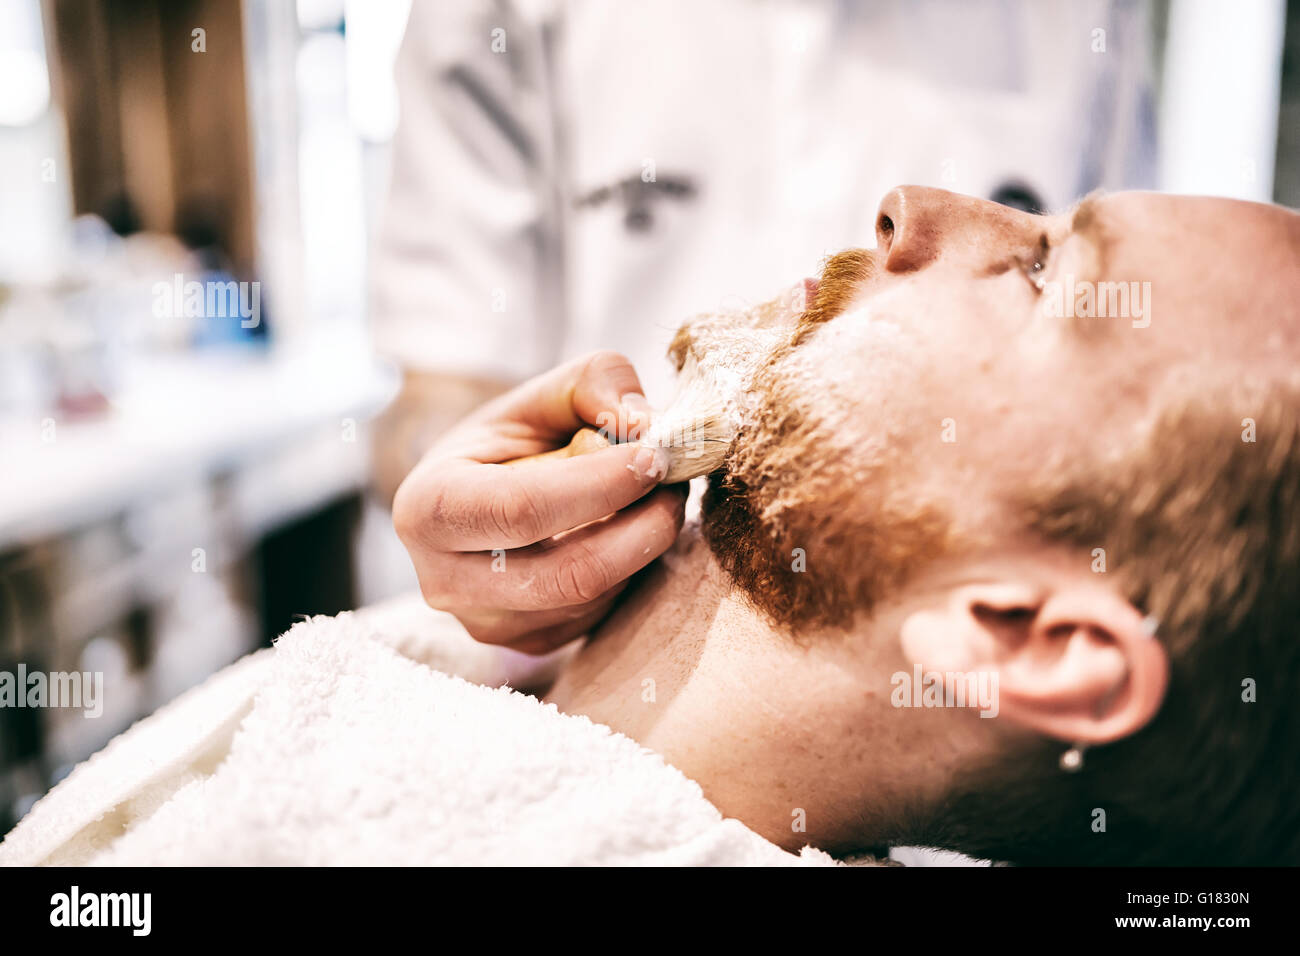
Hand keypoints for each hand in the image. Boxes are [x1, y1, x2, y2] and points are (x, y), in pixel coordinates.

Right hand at [392, 351, 687, 654]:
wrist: (490, 498)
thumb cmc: (517, 440)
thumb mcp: (546, 392)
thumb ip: (597, 382)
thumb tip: (645, 423)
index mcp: (429, 507)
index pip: (523, 509)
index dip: (600, 485)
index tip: (655, 456)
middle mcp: (444, 581)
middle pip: (567, 573)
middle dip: (640, 526)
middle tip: (677, 482)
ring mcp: (487, 625)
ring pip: (592, 598)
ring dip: (643, 546)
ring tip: (656, 496)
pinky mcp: (529, 646)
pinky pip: (599, 616)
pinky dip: (631, 572)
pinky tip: (630, 532)